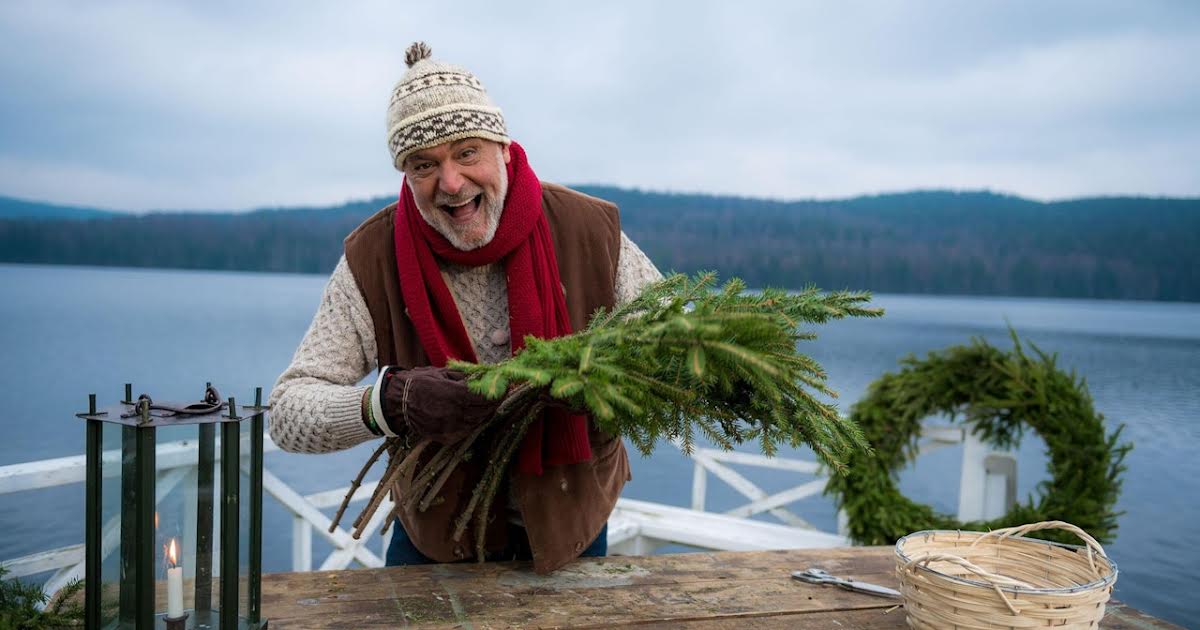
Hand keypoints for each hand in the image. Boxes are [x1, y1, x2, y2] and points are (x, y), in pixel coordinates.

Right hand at [379, 366, 501, 442]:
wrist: (398, 402)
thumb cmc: (420, 382)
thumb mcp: (443, 373)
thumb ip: (466, 377)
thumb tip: (486, 376)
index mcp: (454, 395)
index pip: (485, 397)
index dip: (498, 393)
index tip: (505, 387)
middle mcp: (454, 414)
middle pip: (484, 411)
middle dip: (494, 403)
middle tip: (499, 395)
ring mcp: (450, 428)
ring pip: (478, 422)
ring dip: (485, 413)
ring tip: (487, 404)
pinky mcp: (446, 437)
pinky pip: (467, 431)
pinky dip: (473, 423)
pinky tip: (473, 414)